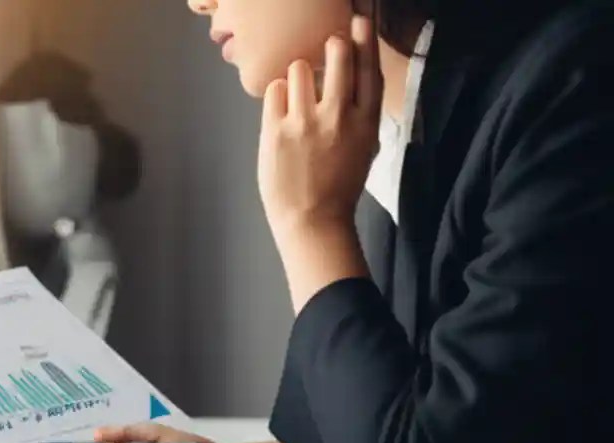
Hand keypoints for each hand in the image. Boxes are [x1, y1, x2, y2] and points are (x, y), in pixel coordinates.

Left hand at [258, 15, 381, 237]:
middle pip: (337, 58)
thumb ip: (358, 115)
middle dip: (330, 47)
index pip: (368, 70)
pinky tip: (281, 110)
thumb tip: (346, 82)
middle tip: (326, 49)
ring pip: (299, 69)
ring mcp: (305, 122)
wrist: (312, 221)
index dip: (364, 41)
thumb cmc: (338, 187)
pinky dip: (277, 94)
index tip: (358, 22)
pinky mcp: (276, 130)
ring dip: (298, 76)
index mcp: (365, 123)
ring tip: (298, 95)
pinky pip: (274, 90)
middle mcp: (337, 117)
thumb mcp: (364, 149)